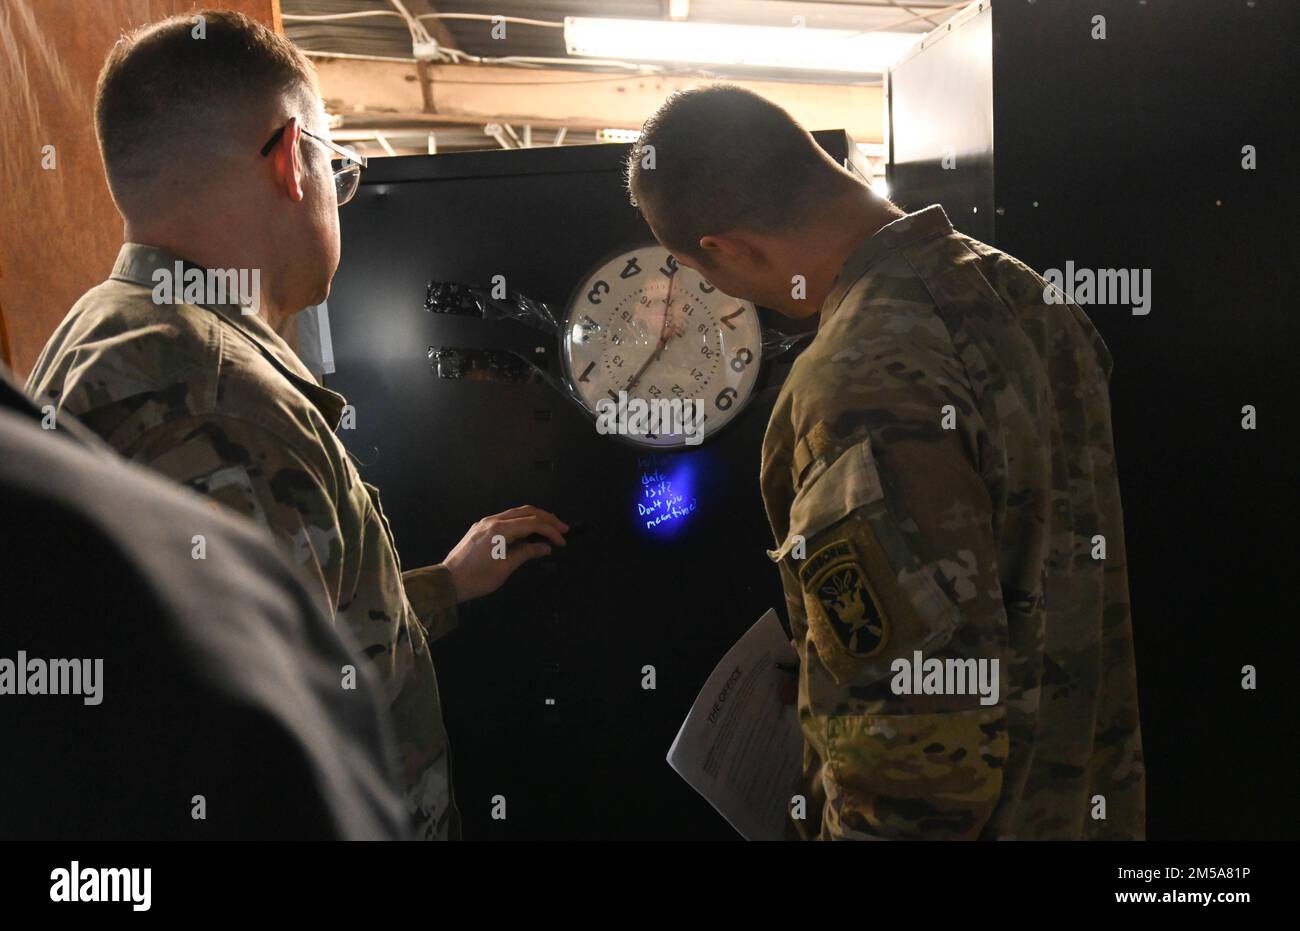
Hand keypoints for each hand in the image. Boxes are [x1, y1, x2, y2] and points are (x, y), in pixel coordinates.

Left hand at [442, 505, 567, 601]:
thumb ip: (527, 553)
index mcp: (500, 530)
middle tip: (562, 529)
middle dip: (547, 519)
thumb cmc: (476, 578)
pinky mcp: (481, 527)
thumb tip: (545, 547)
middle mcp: (493, 520)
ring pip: (516, 513)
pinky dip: (522, 522)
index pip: (533, 523)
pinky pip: (506, 519)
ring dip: (535, 519)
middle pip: (527, 511)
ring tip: (549, 529)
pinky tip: (528, 532)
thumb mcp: (505, 568)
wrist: (448, 581)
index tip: (562, 541)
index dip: (551, 530)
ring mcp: (485, 522)